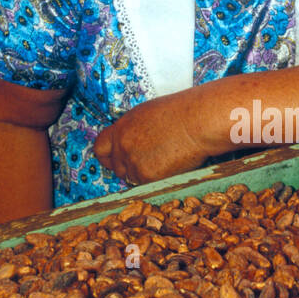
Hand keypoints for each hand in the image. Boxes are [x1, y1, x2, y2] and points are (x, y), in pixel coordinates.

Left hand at [94, 87, 216, 185]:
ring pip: (133, 178)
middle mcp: (123, 145)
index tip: (114, 160)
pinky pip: (147, 184)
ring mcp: (133, 161)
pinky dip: (158, 179)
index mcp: (121, 127)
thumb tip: (132, 143)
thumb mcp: (148, 115)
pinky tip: (172, 165)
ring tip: (165, 160)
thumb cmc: (182, 113)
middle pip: (117, 168)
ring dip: (145, 174)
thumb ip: (134, 131)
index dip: (108, 157)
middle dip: (129, 168)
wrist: (197, 121)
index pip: (100, 148)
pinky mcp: (147, 175)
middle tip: (148, 163)